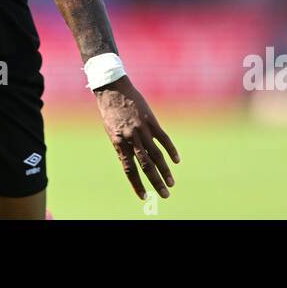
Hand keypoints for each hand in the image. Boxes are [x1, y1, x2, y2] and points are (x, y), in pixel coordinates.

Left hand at [94, 75, 178, 198]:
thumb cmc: (110, 113)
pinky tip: (176, 161)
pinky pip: (163, 138)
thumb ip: (123, 147)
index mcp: (119, 143)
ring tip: (171, 183)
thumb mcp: (112, 132)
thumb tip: (134, 163)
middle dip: (156, 182)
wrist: (113, 90)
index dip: (137, 184)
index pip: (129, 169)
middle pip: (146, 165)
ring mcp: (142, 130)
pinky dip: (171, 150)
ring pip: (156, 155)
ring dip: (165, 170)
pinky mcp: (151, 121)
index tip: (144, 197)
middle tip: (165, 195)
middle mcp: (131, 138)